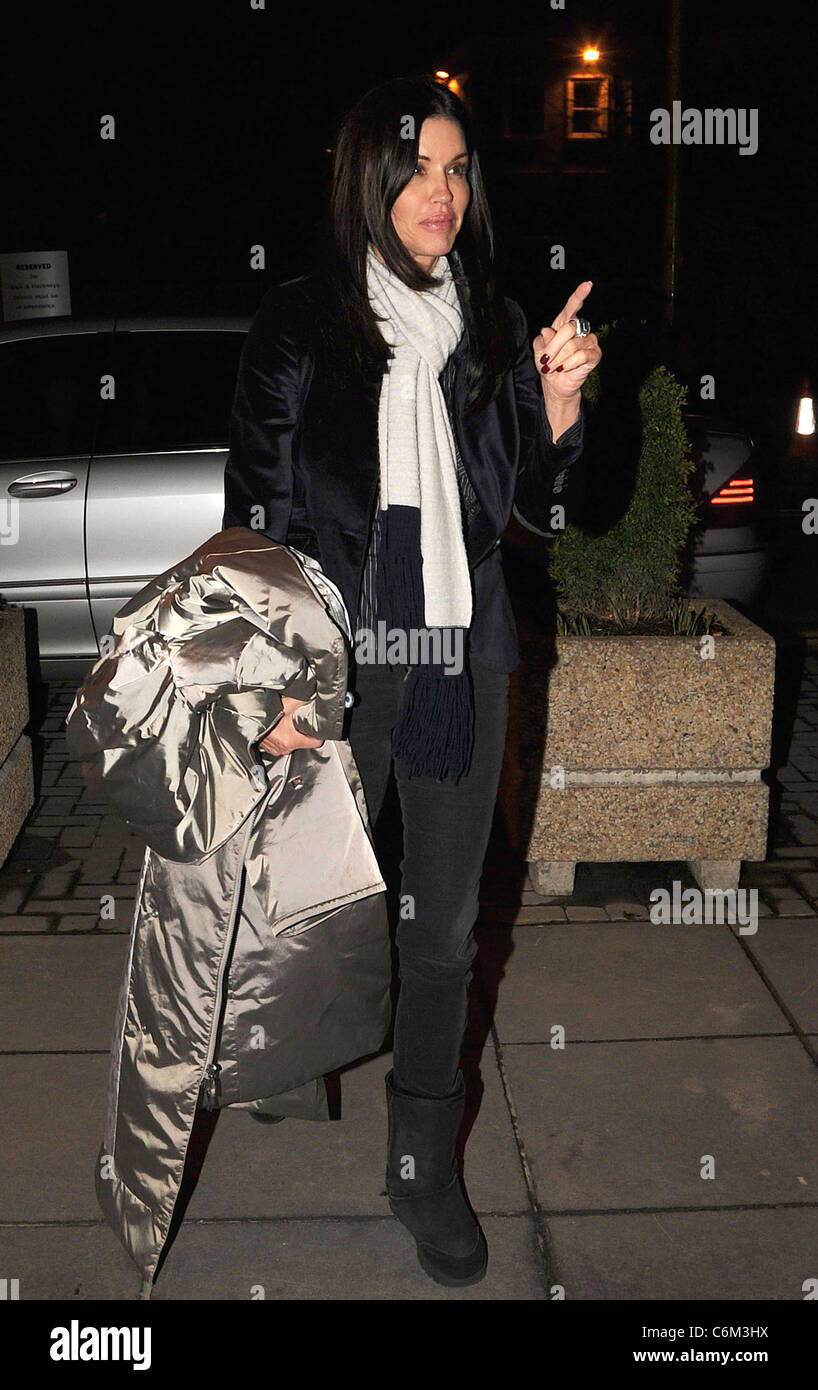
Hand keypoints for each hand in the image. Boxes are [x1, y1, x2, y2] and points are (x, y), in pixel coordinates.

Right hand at [258, 695, 323, 755]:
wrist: (248, 715)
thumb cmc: (265, 710)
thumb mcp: (288, 702)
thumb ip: (304, 701)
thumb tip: (316, 695)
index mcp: (291, 739)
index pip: (316, 742)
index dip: (318, 733)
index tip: (317, 727)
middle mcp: (284, 747)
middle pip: (305, 743)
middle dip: (303, 733)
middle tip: (299, 721)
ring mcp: (276, 750)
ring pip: (294, 744)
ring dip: (292, 736)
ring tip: (287, 724)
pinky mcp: (271, 750)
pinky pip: (283, 745)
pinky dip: (283, 738)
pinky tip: (280, 728)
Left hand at [533, 281, 601, 402]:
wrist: (556, 384)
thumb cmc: (548, 364)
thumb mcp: (539, 350)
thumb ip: (543, 339)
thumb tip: (547, 330)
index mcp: (565, 323)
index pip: (572, 307)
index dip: (579, 295)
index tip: (587, 284)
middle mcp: (579, 329)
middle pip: (568, 329)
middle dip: (553, 347)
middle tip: (546, 361)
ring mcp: (589, 341)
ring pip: (572, 345)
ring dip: (559, 359)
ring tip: (553, 367)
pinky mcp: (595, 354)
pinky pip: (581, 355)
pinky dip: (569, 363)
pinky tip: (564, 368)